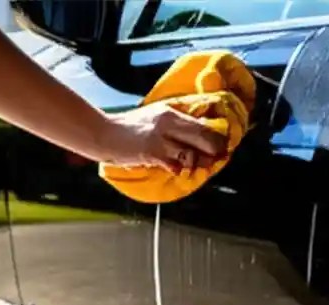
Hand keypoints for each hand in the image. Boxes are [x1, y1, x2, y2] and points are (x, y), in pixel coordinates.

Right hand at [97, 104, 227, 173]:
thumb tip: (202, 134)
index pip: (204, 123)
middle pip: (205, 137)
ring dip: (198, 162)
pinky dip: (179, 169)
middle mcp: (169, 122)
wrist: (105, 134)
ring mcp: (161, 138)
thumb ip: (178, 124)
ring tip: (198, 164)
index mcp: (172, 112)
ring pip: (193, 154)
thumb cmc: (131, 128)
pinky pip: (176, 165)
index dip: (218, 136)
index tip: (223, 145)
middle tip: (218, 157)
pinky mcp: (153, 153)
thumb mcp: (157, 116)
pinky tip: (176, 168)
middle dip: (215, 151)